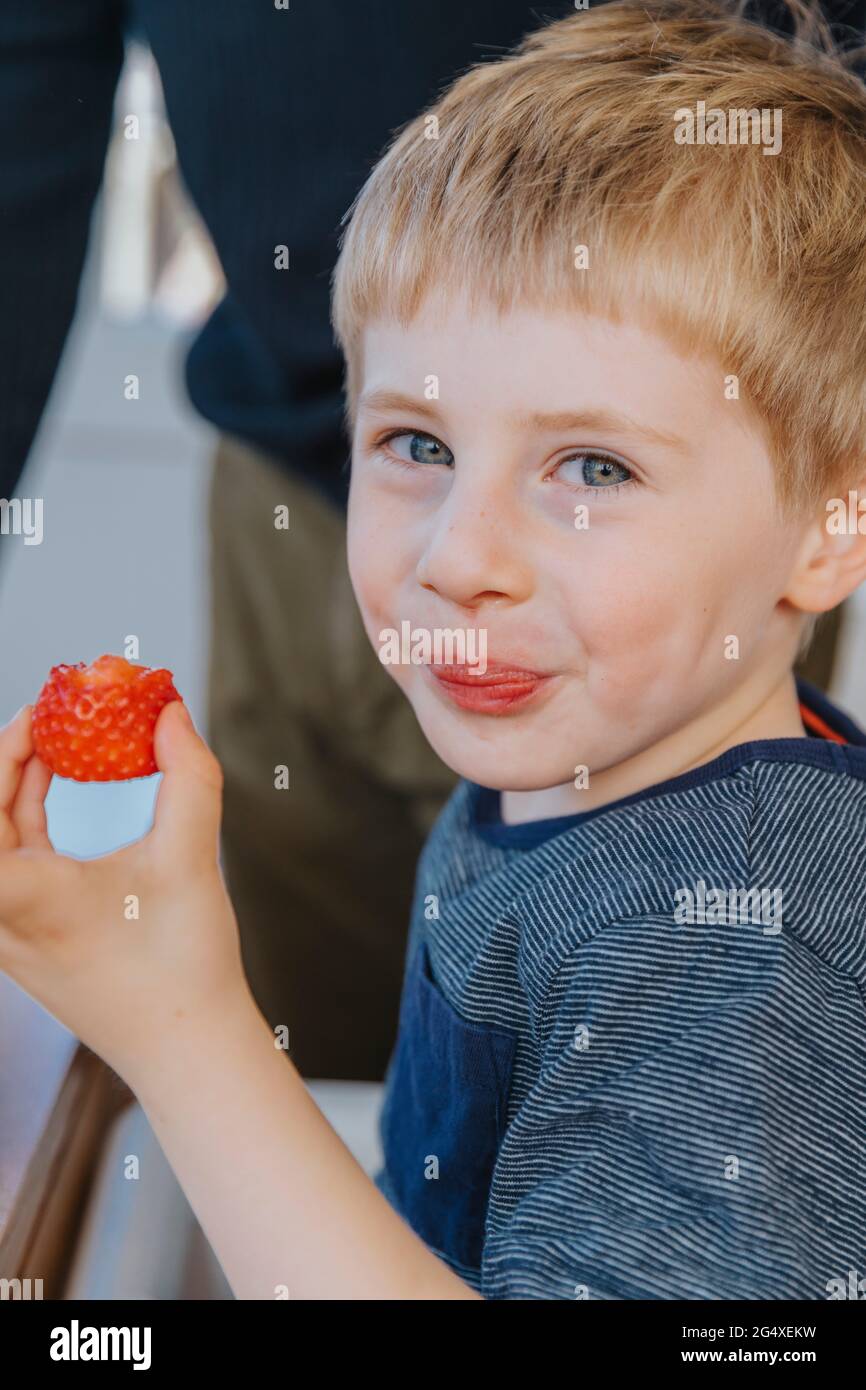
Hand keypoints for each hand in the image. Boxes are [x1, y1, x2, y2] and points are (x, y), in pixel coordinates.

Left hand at [0, 701, 250, 1083]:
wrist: (186, 1049)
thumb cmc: (183, 966)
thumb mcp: (190, 856)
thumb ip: (186, 774)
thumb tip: (171, 714)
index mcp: (22, 898)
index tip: (38, 714)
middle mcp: (1, 920)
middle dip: (6, 759)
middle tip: (46, 714)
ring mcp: (8, 934)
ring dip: (12, 785)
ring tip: (53, 738)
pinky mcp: (26, 940)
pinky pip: (6, 862)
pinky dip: (23, 816)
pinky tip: (54, 783)